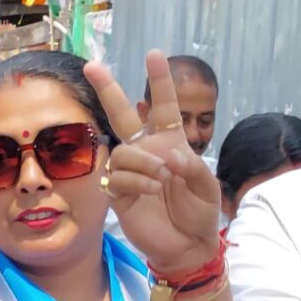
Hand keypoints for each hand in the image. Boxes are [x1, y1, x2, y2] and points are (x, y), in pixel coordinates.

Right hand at [86, 51, 223, 273]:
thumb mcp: (208, 186)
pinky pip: (117, 177)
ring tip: (162, 180)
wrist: (187, 246)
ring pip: (123, 151)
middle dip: (109, 89)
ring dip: (144, 162)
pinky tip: (152, 191)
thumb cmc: (200, 213)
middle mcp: (147, 151)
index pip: (163, 106)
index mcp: (171, 142)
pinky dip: (137, 182)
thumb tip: (167, 155)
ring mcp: (130, 172)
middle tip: (92, 66)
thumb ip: (192, 166)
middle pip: (123, 115)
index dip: (160, 81)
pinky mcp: (118, 193)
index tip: (154, 55)